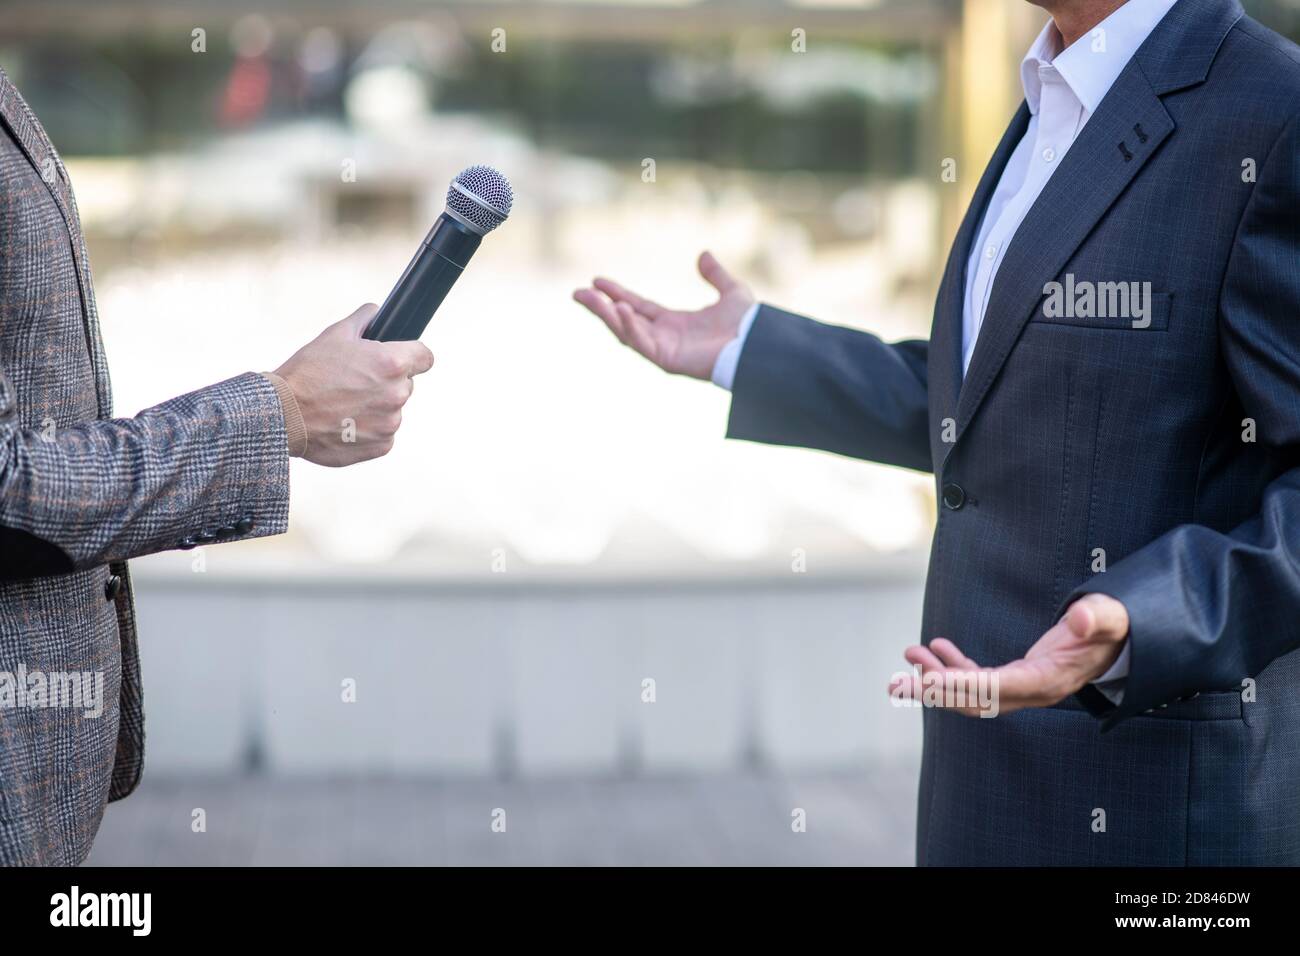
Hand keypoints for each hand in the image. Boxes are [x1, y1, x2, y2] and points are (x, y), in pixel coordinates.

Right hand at [273, 304, 433, 466]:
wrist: (283, 414)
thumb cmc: (308, 372)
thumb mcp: (335, 334)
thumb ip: (363, 319)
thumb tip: (375, 311)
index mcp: (392, 364)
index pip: (425, 357)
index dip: (413, 356)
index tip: (402, 359)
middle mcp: (397, 394)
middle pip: (406, 384)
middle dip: (386, 382)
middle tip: (355, 382)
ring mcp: (391, 423)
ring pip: (393, 410)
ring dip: (376, 407)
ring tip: (344, 404)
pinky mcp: (382, 445)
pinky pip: (383, 434)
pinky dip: (368, 430)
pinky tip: (344, 422)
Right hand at [572, 250, 754, 379]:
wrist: (757, 344)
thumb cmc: (748, 325)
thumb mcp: (731, 291)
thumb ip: (715, 275)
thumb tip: (703, 255)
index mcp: (675, 324)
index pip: (638, 306)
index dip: (617, 294)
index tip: (597, 281)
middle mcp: (665, 338)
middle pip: (623, 321)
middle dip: (599, 308)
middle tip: (576, 292)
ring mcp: (664, 350)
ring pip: (626, 332)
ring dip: (605, 315)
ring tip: (585, 297)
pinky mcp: (667, 360)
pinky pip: (642, 343)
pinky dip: (629, 326)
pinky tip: (619, 309)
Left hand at [888, 593, 1129, 716]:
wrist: (1120, 641)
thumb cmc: (1112, 627)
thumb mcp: (1110, 618)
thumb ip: (1096, 618)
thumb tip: (1079, 619)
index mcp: (1049, 681)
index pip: (998, 690)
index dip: (961, 685)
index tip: (928, 679)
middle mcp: (1032, 692)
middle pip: (975, 700)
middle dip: (934, 691)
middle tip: (895, 683)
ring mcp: (1023, 688)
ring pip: (971, 693)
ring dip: (937, 678)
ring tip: (909, 655)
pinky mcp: (1017, 678)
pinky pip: (978, 680)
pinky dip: (954, 666)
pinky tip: (935, 649)